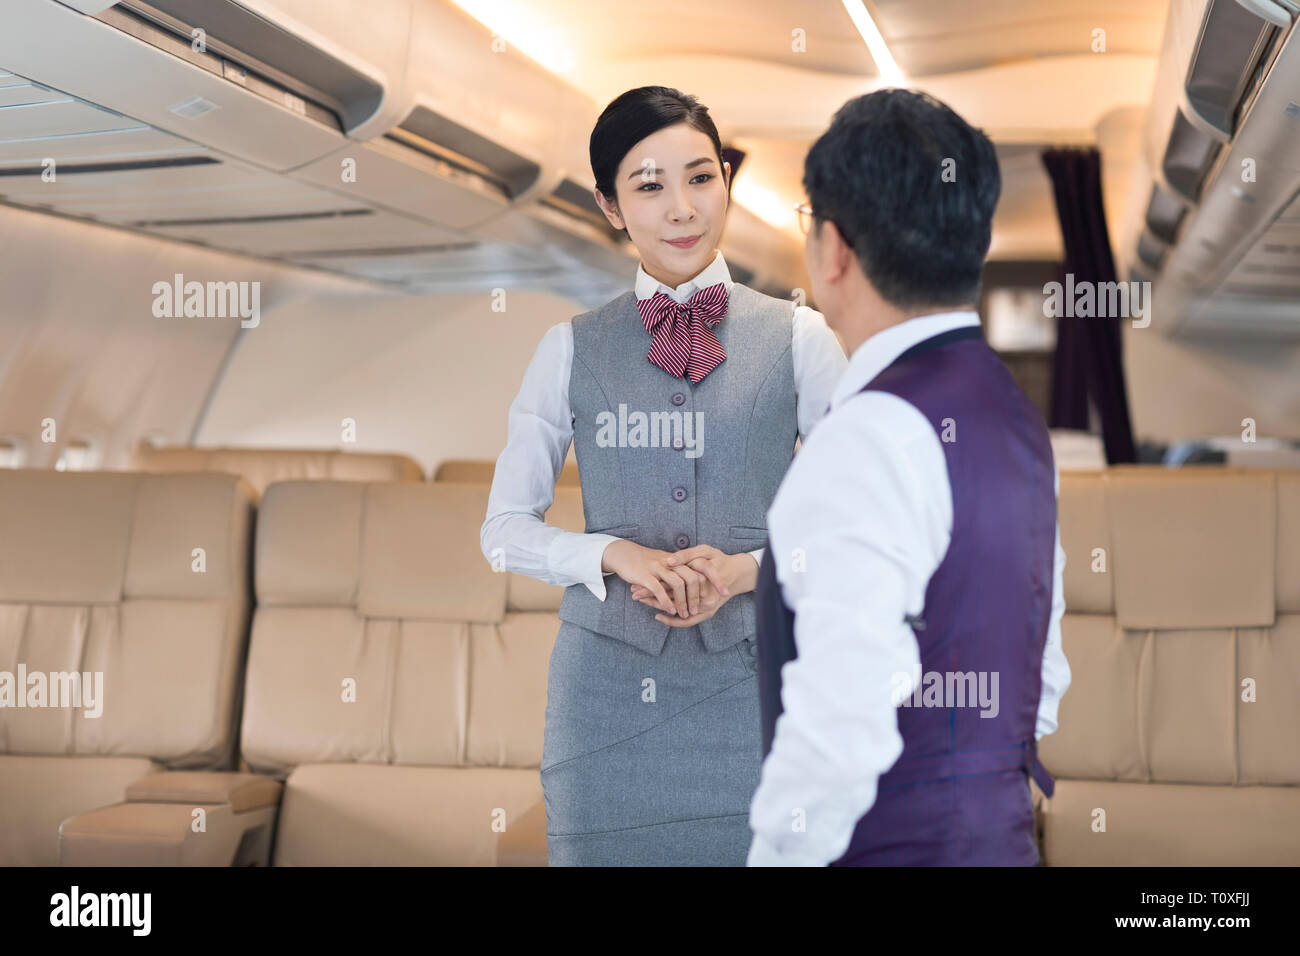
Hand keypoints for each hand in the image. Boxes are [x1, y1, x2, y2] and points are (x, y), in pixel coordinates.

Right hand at [601, 539, 722, 619]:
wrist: (624, 553)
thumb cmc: (648, 561)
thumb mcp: (669, 562)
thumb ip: (683, 570)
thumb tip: (699, 581)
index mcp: (680, 559)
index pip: (703, 567)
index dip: (716, 580)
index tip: (726, 592)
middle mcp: (671, 562)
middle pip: (692, 577)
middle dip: (699, 595)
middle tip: (702, 609)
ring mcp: (658, 567)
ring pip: (677, 584)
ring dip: (683, 601)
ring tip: (686, 613)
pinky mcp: (645, 574)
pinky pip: (658, 588)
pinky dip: (666, 601)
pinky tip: (670, 611)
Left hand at [630, 545, 755, 627]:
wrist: (740, 574)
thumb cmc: (721, 560)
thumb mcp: (706, 551)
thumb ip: (687, 555)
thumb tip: (668, 561)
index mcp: (698, 579)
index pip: (668, 584)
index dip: (651, 584)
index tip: (636, 584)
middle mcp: (700, 596)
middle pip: (669, 598)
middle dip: (650, 597)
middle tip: (634, 595)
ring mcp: (703, 606)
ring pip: (676, 609)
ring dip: (658, 606)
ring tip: (641, 601)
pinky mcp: (706, 612)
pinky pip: (687, 622)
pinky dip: (673, 621)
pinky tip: (660, 616)